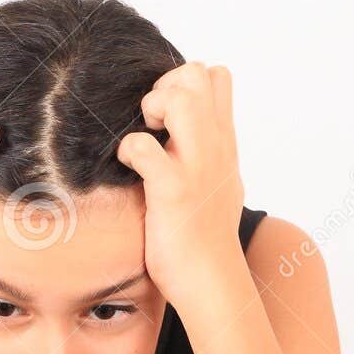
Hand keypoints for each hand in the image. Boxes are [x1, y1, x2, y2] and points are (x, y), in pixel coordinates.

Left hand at [117, 61, 245, 307]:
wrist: (212, 280)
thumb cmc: (206, 235)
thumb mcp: (220, 181)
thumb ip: (210, 151)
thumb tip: (195, 131)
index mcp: (225, 142)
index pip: (219, 76)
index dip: (184, 80)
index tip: (166, 111)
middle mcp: (216, 146)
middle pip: (198, 73)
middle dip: (165, 85)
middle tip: (152, 120)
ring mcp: (197, 166)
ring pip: (180, 97)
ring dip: (152, 107)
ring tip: (144, 135)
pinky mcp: (173, 190)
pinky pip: (144, 146)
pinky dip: (128, 150)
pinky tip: (128, 167)